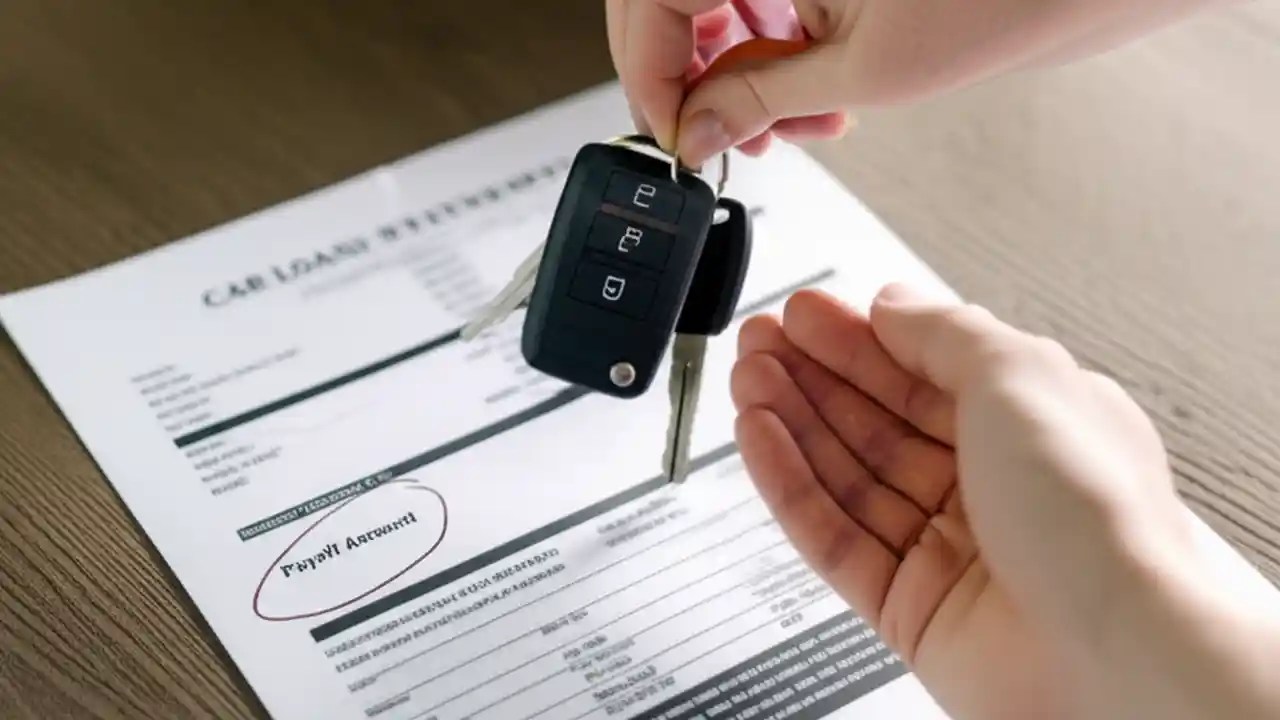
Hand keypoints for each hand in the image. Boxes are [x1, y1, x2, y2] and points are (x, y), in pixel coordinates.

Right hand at [607, 0, 1223, 167]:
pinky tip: (813, 95)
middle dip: (691, 76)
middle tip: (721, 135)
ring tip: (789, 125)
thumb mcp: (859, 71)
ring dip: (737, 71)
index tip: (674, 134)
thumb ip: (755, 101)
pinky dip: (774, 48)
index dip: (650, 77)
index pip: (652, 3)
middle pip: (673, 0)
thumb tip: (695, 131)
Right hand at [730, 284, 1279, 719]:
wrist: (1112, 652)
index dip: (859, 338)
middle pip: (877, 420)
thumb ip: (945, 334)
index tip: (806, 313)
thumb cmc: (1096, 517)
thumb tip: (892, 305)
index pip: (924, 371)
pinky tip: (761, 440)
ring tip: (747, 380)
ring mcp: (946, 549)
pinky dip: (790, 487)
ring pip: (847, 475)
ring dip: (791, 422)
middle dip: (813, 375)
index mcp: (1032, 427)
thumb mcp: (1021, 377)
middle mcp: (990, 487)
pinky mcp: (906, 607)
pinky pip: (832, 537)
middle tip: (760, 340)